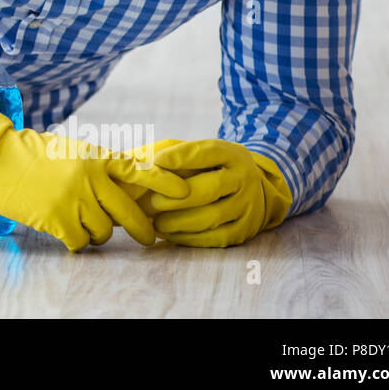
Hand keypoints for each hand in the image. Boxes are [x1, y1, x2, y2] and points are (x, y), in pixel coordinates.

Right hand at [0, 101, 189, 251]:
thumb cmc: (29, 155)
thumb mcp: (70, 152)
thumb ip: (97, 168)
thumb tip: (125, 189)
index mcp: (95, 157)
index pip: (138, 169)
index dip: (164, 181)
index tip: (185, 191)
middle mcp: (90, 177)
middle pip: (128, 212)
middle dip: (143, 229)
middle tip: (150, 239)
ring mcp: (75, 198)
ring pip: (103, 232)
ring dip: (96, 234)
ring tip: (80, 224)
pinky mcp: (58, 219)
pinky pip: (81, 242)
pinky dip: (75, 242)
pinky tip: (63, 231)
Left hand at [127, 138, 292, 247]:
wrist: (255, 192)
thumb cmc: (211, 168)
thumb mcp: (197, 153)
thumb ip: (166, 151)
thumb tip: (133, 158)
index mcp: (230, 154)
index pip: (204, 153)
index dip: (178, 157)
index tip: (153, 163)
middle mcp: (243, 178)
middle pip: (209, 188)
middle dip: (177, 198)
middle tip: (152, 202)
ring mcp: (247, 206)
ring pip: (212, 216)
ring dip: (180, 221)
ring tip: (157, 223)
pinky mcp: (245, 230)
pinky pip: (216, 237)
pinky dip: (191, 238)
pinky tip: (172, 235)